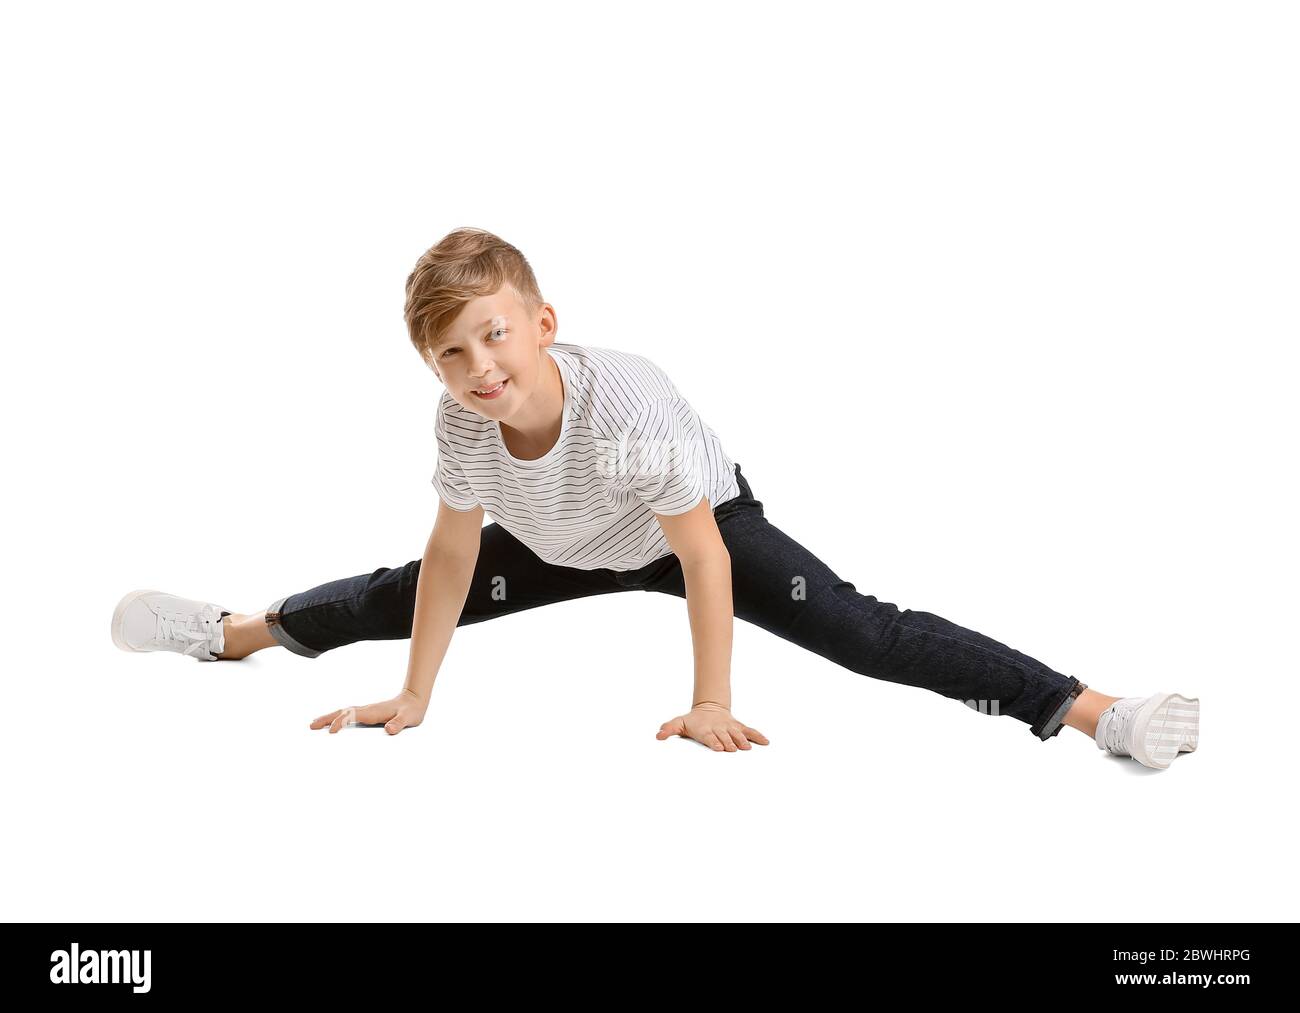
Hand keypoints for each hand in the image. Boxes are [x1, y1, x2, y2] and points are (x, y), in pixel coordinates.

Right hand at [310, 689, 427, 735]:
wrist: (415, 699)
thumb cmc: (411, 710)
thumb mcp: (408, 718)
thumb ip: (399, 724)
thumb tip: (389, 730)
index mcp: (373, 711)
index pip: (351, 716)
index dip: (341, 723)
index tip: (331, 732)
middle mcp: (367, 709)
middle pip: (342, 712)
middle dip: (326, 718)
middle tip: (311, 726)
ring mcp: (367, 710)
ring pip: (343, 712)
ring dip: (329, 717)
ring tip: (315, 724)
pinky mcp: (368, 713)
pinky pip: (349, 715)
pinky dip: (338, 718)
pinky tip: (334, 724)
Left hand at [656, 702, 769, 750]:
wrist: (709, 708)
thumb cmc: (693, 721)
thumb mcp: (679, 723)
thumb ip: (669, 729)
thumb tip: (658, 735)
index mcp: (705, 729)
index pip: (710, 736)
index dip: (714, 741)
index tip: (719, 747)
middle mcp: (719, 728)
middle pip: (725, 736)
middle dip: (729, 742)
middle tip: (734, 749)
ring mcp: (730, 728)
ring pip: (738, 734)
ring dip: (743, 740)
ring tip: (748, 748)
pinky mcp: (739, 727)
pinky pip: (750, 731)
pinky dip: (758, 736)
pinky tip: (766, 742)